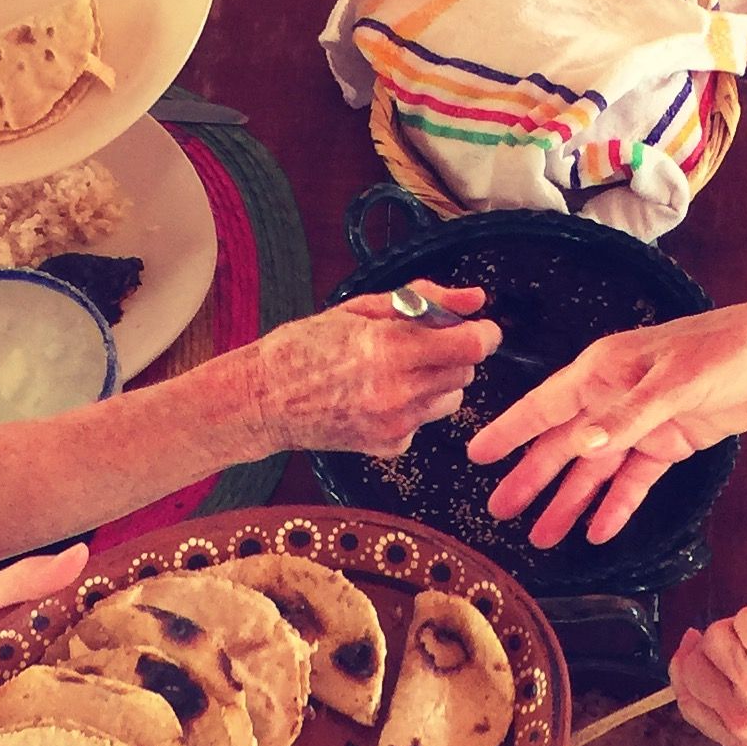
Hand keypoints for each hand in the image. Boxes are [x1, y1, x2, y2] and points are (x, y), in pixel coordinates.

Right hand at [237, 285, 497, 455]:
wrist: (264, 400)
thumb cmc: (306, 347)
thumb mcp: (362, 308)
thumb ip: (426, 299)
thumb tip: (475, 299)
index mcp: (390, 349)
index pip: (471, 346)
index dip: (483, 333)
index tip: (478, 328)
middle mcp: (398, 391)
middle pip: (467, 372)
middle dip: (455, 354)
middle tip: (422, 344)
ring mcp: (395, 424)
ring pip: (451, 398)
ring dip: (438, 382)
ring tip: (397, 372)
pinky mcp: (390, 447)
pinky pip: (425, 422)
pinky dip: (414, 408)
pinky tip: (379, 397)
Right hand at [463, 304, 746, 550]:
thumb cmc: (724, 351)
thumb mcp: (673, 382)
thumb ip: (627, 416)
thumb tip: (582, 444)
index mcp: (603, 372)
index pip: (545, 406)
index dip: (511, 431)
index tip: (477, 454)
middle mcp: (613, 398)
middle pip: (564, 444)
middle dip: (532, 478)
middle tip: (501, 511)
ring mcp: (641, 423)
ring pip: (595, 469)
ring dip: (570, 501)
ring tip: (543, 537)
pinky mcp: (670, 442)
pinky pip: (634, 479)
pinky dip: (617, 504)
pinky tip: (598, 530)